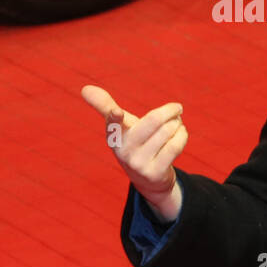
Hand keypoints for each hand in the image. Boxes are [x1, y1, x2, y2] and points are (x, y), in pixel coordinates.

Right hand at [81, 84, 186, 221]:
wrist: (148, 178)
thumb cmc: (133, 142)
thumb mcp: (119, 125)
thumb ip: (105, 106)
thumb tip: (85, 89)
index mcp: (113, 135)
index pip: (112, 123)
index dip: (114, 117)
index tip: (117, 112)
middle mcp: (123, 151)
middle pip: (153, 120)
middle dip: (170, 111)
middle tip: (177, 108)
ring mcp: (139, 164)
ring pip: (168, 131)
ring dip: (178, 123)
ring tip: (177, 124)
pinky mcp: (154, 173)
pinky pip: (175, 146)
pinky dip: (182, 135)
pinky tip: (180, 133)